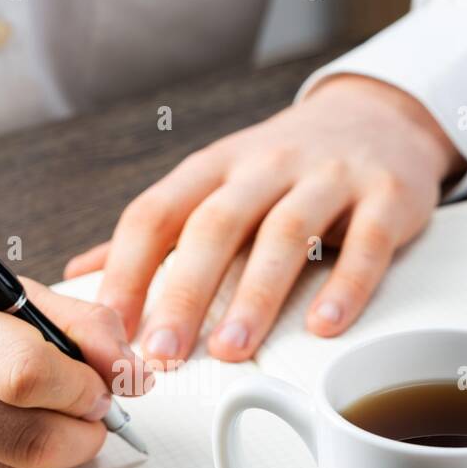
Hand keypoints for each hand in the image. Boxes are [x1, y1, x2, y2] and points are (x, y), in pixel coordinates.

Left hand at [68, 76, 465, 362]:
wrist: (377, 116)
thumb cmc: (283, 166)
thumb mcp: (214, 182)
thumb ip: (155, 231)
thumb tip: (79, 273)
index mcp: (213, 167)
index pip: (156, 213)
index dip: (127, 270)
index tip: (109, 326)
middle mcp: (266, 165)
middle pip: (215, 225)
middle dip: (184, 292)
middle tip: (161, 352)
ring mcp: (328, 177)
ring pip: (285, 234)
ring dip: (255, 296)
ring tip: (231, 351)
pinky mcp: (387, 196)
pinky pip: (366, 243)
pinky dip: (345, 285)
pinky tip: (324, 327)